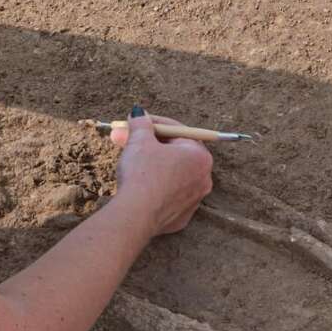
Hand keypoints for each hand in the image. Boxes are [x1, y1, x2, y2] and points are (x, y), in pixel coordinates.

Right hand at [110, 109, 214, 234]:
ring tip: (131, 161)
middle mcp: (204, 178)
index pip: (178, 132)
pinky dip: (155, 188)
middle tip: (128, 139)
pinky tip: (137, 186)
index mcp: (200, 156)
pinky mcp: (181, 217)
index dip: (154, 124)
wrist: (135, 215)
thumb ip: (141, 123)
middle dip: (150, 144)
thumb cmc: (142, 174)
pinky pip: (167, 195)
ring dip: (153, 165)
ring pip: (172, 175)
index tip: (137, 121)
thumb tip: (139, 113)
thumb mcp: (139, 141)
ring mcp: (194, 200)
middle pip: (175, 153)